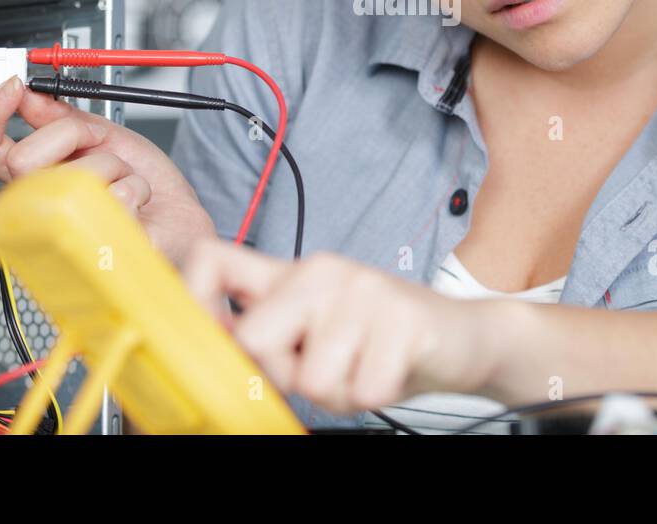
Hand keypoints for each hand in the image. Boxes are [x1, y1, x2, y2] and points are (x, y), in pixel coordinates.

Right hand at [0, 77, 215, 267]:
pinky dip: (135, 190)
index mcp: (38, 173)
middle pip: (24, 160)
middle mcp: (41, 202)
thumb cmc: (143, 185)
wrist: (178, 217)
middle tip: (103, 145)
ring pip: (73, 177)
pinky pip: (111, 199)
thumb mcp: (106, 137)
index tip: (12, 85)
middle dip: (75, 138)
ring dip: (115, 167)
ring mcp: (63, 228)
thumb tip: (28, 94)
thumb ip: (64, 118)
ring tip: (125, 182)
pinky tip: (136, 205)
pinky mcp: (92, 247)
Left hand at [181, 238, 511, 413]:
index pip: (212, 261)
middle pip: (255, 339)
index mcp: (293, 272)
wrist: (465, 336)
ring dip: (339, 391)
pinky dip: (375, 394)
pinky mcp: (403, 320)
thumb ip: (269, 329)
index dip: (191, 301)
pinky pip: (361, 390)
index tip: (207, 342)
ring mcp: (364, 292)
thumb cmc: (381, 339)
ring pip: (311, 378)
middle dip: (284, 374)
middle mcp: (323, 271)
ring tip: (365, 366)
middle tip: (323, 367)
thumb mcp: (316, 326)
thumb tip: (214, 353)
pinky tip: (391, 369)